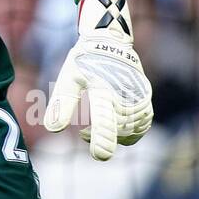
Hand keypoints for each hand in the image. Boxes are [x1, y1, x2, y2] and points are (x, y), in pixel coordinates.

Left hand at [43, 0, 152, 161]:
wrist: (109, 42)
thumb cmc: (84, 61)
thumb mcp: (68, 78)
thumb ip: (61, 104)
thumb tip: (52, 129)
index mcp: (103, 88)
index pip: (106, 118)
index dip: (103, 138)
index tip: (100, 156)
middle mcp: (126, 93)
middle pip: (118, 129)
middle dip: (100, 136)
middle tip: (83, 133)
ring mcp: (139, 96)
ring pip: (132, 130)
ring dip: (115, 136)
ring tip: (95, 128)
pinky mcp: (146, 99)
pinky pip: (142, 125)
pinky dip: (129, 132)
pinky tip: (113, 127)